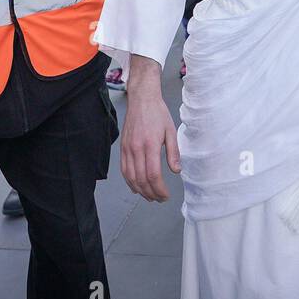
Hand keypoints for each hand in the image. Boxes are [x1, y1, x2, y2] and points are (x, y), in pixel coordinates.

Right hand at [119, 56, 180, 201]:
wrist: (141, 99)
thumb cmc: (158, 113)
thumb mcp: (171, 131)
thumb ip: (173, 152)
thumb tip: (176, 171)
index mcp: (150, 145)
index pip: (153, 175)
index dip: (159, 189)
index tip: (166, 195)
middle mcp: (136, 149)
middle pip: (141, 179)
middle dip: (151, 193)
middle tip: (160, 199)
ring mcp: (127, 149)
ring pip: (130, 177)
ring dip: (140, 190)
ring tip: (150, 196)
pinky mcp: (122, 148)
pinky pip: (124, 170)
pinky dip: (130, 182)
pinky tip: (137, 187)